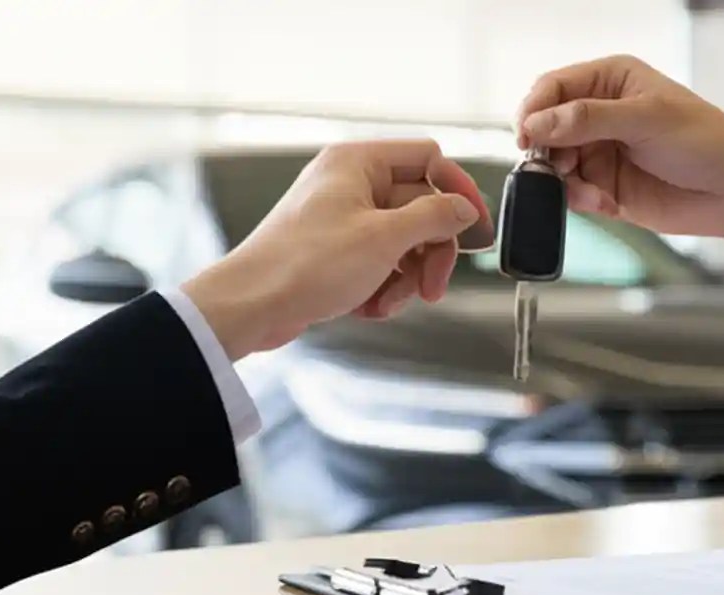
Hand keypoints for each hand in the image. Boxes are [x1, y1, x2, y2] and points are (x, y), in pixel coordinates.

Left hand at [180, 139, 492, 360]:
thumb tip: (465, 208)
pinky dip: (382, 287)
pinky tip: (369, 307)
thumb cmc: (305, 265)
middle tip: (432, 287)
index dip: (457, 191)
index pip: (429, 158)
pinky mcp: (335, 251)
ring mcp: (342, 218)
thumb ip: (435, 217)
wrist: (250, 306)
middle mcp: (350, 183)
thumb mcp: (385, 238)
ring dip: (407, 276)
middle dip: (431, 252)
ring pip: (403, 240)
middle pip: (420, 206)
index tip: (473, 228)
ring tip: (390, 302)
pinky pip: (379, 262)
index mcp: (358, 163)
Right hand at [515, 54, 723, 267]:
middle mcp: (600, 114)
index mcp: (611, 81)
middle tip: (557, 168)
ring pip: (555, 164)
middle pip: (547, 127)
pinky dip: (581, 201)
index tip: (526, 135)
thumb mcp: (646, 119)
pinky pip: (573, 193)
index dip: (535, 108)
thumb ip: (588, 119)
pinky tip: (605, 204)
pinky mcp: (605, 187)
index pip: (555, 86)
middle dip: (546, 150)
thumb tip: (538, 123)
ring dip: (564, 181)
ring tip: (590, 193)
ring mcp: (601, 151)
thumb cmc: (705, 141)